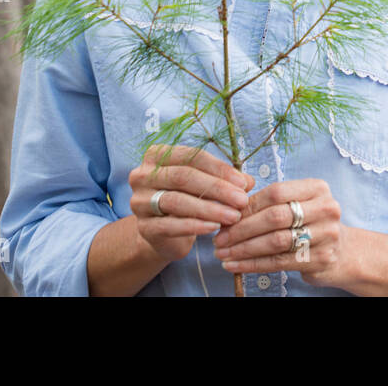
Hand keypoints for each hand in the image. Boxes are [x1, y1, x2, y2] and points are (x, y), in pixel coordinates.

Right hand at [128, 145, 254, 263]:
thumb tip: (248, 181)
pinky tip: (214, 228)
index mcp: (157, 155)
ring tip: (233, 216)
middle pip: (183, 177)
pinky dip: (195, 226)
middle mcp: (142, 175)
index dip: (219, 169)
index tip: (243, 182)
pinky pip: (171, 225)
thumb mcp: (205, 184)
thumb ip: (224, 179)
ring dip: (209, 209)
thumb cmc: (187, 198)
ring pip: (177, 201)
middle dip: (217, 189)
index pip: (191, 157)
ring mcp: (139, 201)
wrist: (163, 233)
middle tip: (242, 200)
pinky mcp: (144, 227)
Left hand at [213, 178, 347, 287]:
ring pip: (276, 241)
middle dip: (242, 229)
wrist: (343, 252)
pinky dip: (253, 264)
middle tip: (219, 239)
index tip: (225, 217)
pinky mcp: (322, 258)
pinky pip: (280, 262)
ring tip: (223, 254)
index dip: (248, 205)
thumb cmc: (310, 223)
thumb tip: (229, 208)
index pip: (276, 193)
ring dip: (244, 249)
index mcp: (317, 188)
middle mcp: (326, 208)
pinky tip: (236, 266)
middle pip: (275, 217)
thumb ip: (270, 202)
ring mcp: (326, 234)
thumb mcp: (298, 205)